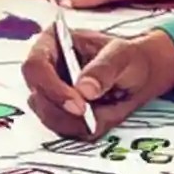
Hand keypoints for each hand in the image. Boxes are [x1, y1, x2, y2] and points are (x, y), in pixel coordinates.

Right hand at [22, 29, 173, 138]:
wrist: (138, 74)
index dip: (52, 88)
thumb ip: (104, 69)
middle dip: (64, 112)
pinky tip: (102, 117)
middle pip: (37, 97)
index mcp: (51, 43)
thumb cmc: (128, 57)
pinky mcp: (58, 113)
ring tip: (105, 112)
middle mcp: (44, 69)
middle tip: (91, 117)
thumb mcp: (122, 55)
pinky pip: (63, 129)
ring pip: (49, 117)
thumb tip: (84, 89)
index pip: (35, 67)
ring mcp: (49, 93)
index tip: (79, 104)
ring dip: (77, 123)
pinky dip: (83, 129)